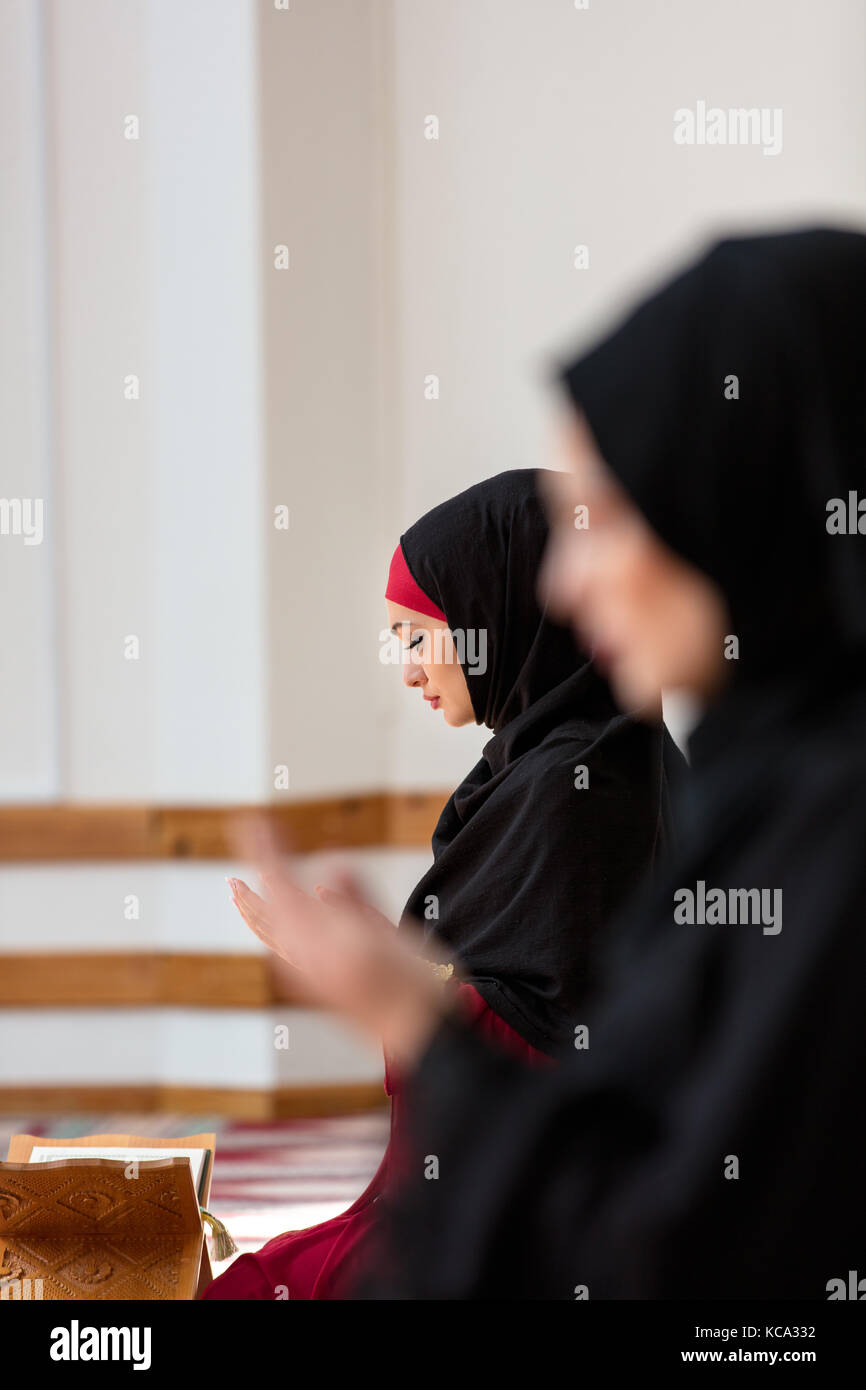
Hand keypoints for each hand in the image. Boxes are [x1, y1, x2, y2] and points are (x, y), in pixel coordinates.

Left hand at [226, 816, 450, 1067]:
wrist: (420, 1035)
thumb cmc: (409, 986)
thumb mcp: (387, 938)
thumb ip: (355, 904)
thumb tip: (329, 875)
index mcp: (315, 941)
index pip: (279, 884)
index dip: (266, 849)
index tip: (254, 820)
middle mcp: (304, 957)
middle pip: (264, 911)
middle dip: (253, 880)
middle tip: (241, 845)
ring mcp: (309, 973)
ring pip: (268, 932)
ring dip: (254, 906)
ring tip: (239, 890)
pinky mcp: (319, 984)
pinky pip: (280, 948)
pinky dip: (268, 928)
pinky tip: (275, 926)